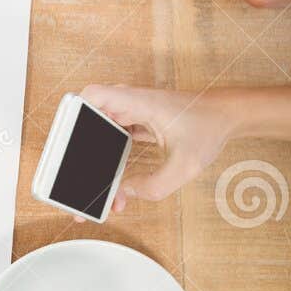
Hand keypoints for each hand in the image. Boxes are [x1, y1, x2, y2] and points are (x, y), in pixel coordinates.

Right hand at [80, 83, 237, 210]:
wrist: (226, 117)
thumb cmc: (209, 127)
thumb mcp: (186, 164)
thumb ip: (156, 185)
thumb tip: (127, 194)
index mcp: (136, 102)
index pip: (91, 96)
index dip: (73, 114)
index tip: (64, 137)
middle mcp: (129, 103)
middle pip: (89, 120)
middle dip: (79, 150)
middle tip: (72, 178)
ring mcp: (132, 112)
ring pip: (100, 133)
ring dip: (95, 160)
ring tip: (95, 191)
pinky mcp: (137, 123)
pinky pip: (113, 140)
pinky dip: (109, 162)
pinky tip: (114, 186)